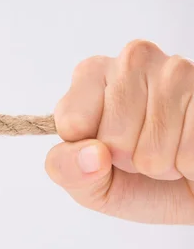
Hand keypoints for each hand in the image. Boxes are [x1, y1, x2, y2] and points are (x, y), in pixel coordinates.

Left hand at [46, 39, 193, 224]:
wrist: (188, 187)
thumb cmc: (135, 179)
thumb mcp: (87, 182)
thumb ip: (66, 168)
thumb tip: (93, 155)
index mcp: (91, 73)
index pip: (73, 122)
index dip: (87, 151)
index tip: (101, 147)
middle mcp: (132, 60)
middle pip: (113, 137)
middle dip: (127, 160)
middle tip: (141, 150)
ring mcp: (176, 72)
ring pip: (153, 149)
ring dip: (161, 165)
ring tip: (168, 149)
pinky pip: (189, 154)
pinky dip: (188, 166)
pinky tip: (189, 149)